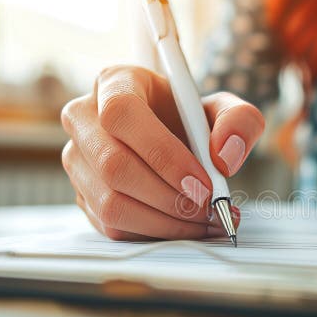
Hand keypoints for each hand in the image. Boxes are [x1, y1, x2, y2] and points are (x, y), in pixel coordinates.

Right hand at [61, 66, 263, 240]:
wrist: (173, 137)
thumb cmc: (191, 118)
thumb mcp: (225, 109)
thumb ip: (239, 121)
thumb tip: (224, 157)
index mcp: (115, 82)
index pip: (122, 113)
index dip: (162, 153)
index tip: (202, 181)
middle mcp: (84, 118)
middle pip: (114, 165)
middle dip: (169, 197)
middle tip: (208, 207)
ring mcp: (77, 159)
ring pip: (110, 203)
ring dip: (165, 221)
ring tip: (205, 221)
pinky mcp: (82, 195)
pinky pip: (112, 226)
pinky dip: (154, 234)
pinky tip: (186, 227)